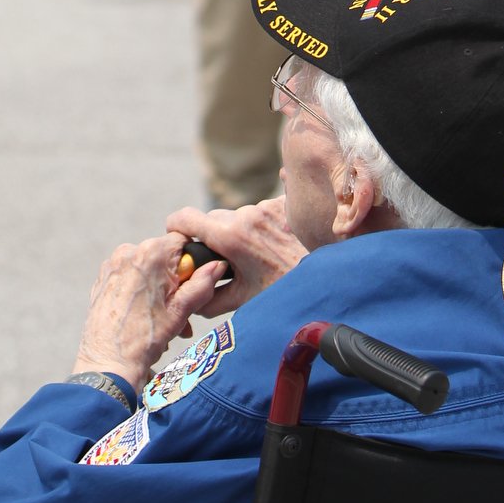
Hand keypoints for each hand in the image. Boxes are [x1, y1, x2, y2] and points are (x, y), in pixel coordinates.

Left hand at [72, 233, 225, 391]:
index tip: (189, 285)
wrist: (108, 363)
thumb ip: (202, 284)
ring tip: (163, 321)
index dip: (191, 263)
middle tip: (179, 311)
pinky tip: (143, 317)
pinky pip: (129, 277)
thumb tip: (218, 265)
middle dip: (175, 281)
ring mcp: (112, 265)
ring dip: (159, 290)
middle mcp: (128, 252)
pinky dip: (140, 292)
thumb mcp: (181, 311)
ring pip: (147, 269)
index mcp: (150, 253)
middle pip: (164, 257)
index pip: (182, 240)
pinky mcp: (102, 279)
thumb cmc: (144, 339)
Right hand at [165, 197, 305, 313]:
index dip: (175, 227)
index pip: (185, 218)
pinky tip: (276, 240)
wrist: (328, 280)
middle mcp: (246, 215)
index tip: (177, 236)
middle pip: (213, 219)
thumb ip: (209, 299)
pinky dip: (264, 222)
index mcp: (230, 236)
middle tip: (227, 259)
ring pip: (239, 214)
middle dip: (213, 236)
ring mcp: (267, 206)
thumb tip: (191, 298)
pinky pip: (263, 208)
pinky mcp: (284, 202)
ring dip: (241, 230)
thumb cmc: (284, 291)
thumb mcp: (243, 300)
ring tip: (260, 254)